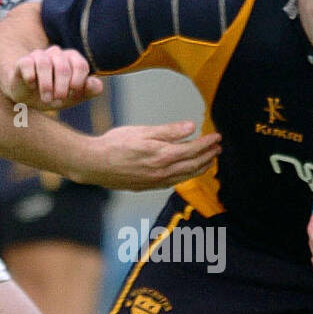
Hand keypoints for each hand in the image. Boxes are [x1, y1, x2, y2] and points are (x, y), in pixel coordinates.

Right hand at [0, 47, 102, 110]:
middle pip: (63, 67)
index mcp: (72, 59)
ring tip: (46, 99)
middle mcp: (57, 54)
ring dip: (46, 85)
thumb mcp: (74, 97)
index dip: (78, 81)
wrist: (28, 99)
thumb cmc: (55, 95)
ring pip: (44, 64)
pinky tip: (31, 86)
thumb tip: (97, 84)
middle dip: (62, 87)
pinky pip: (27, 64)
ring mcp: (39, 56)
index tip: (73, 95)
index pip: (80, 65)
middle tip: (58, 102)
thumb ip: (89, 90)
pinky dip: (30, 77)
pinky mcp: (23, 61)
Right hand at [81, 121, 220, 190]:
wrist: (94, 165)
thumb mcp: (143, 131)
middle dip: (209, 156)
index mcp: (163, 156)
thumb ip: (169, 131)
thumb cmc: (114, 145)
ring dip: (201, 167)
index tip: (217, 137)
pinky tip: (188, 171)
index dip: (207, 143)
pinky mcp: (149, 186)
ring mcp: (157, 181)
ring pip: (186, 176)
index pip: (193, 149)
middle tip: (218, 148)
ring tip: (210, 160)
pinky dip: (187, 176)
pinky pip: (175, 182)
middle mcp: (163, 172)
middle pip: (194, 165)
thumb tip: (191, 127)